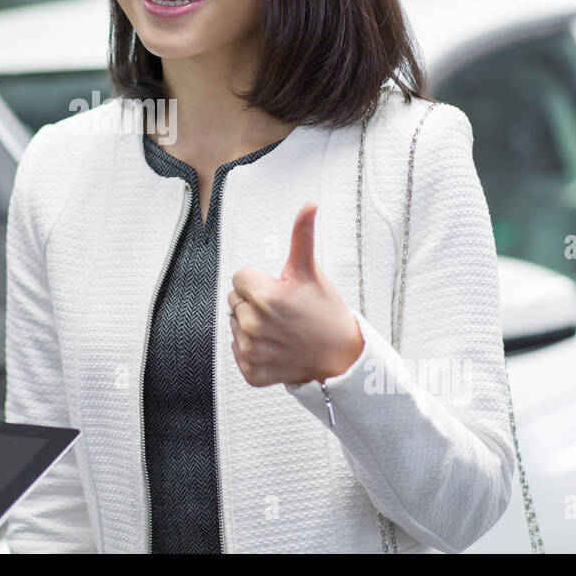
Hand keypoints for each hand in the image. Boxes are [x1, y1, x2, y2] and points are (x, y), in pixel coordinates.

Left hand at [227, 201, 363, 386]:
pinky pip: (238, 351)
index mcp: (264, 296)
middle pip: (235, 300)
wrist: (340, 355)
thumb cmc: (325, 311)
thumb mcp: (310, 271)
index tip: (279, 290)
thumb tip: (309, 205)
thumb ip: (302, 235)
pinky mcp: (251, 371)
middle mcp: (253, 323)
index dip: (260, 282)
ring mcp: (251, 349)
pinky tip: (275, 347)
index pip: (239, 278)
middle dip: (255, 302)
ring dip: (253, 325)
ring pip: (236, 325)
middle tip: (282, 310)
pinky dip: (254, 350)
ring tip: (280, 329)